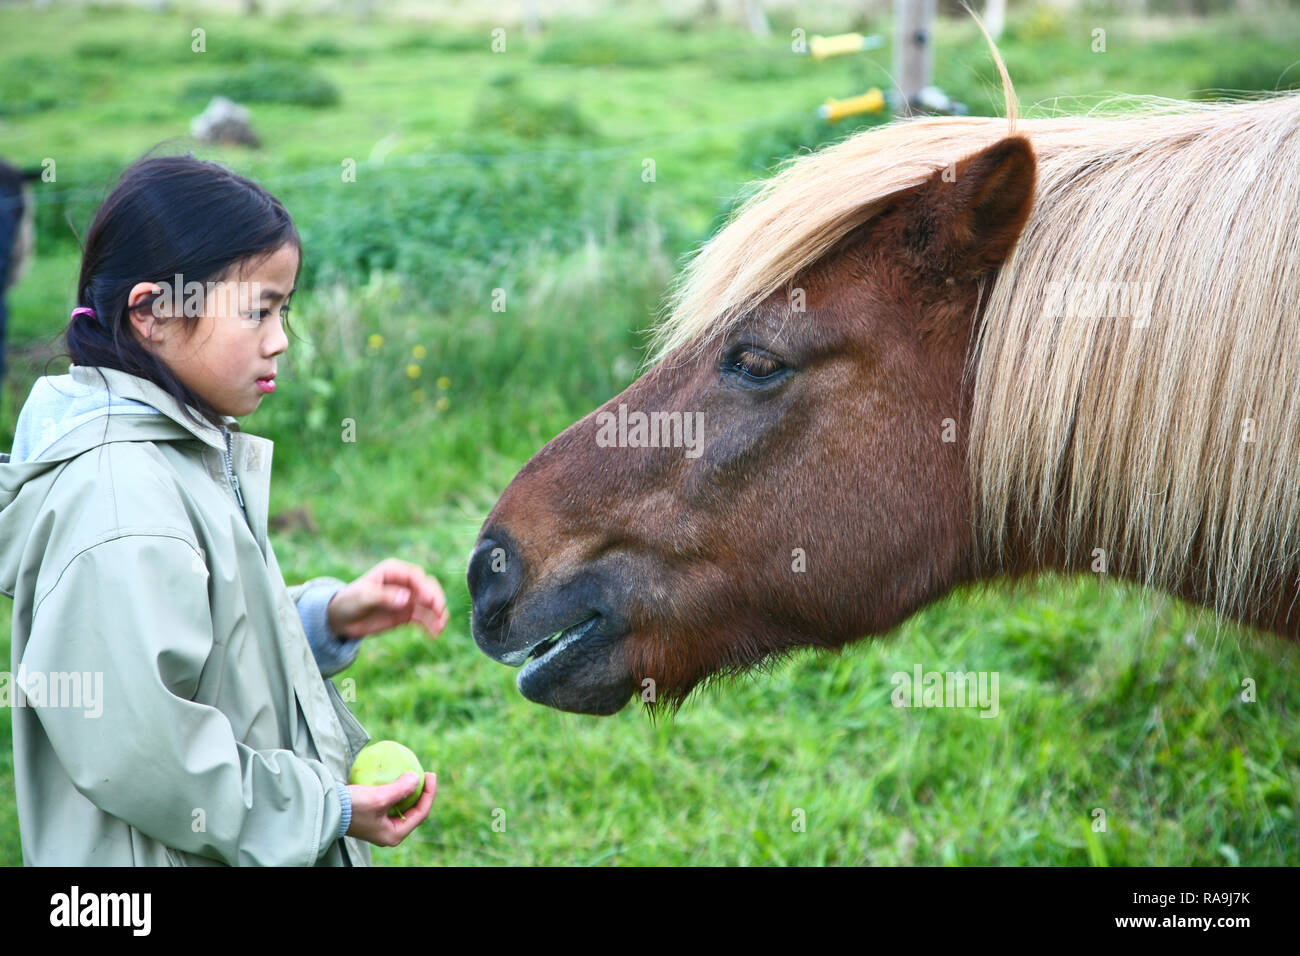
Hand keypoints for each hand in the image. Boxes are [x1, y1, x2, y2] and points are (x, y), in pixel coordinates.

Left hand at [326, 558, 448, 639]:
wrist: (340, 619)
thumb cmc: (348, 601)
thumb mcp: (363, 597)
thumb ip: (384, 596)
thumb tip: (407, 598)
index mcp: (393, 571)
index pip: (415, 576)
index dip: (425, 587)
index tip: (429, 601)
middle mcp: (404, 583)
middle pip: (427, 587)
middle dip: (435, 599)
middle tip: (439, 612)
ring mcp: (407, 598)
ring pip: (429, 604)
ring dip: (437, 614)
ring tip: (440, 627)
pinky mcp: (407, 613)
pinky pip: (424, 618)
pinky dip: (431, 625)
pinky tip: (434, 635)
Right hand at [345, 772, 436, 846]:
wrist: (327, 809)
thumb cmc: (354, 806)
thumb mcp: (379, 797)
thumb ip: (401, 789)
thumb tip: (416, 778)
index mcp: (394, 834)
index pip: (421, 813)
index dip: (430, 793)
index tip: (430, 774)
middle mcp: (389, 833)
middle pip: (414, 811)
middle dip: (422, 793)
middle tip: (426, 774)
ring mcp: (381, 825)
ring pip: (403, 807)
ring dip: (409, 791)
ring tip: (414, 773)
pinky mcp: (373, 816)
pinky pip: (391, 802)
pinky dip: (396, 789)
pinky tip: (396, 774)